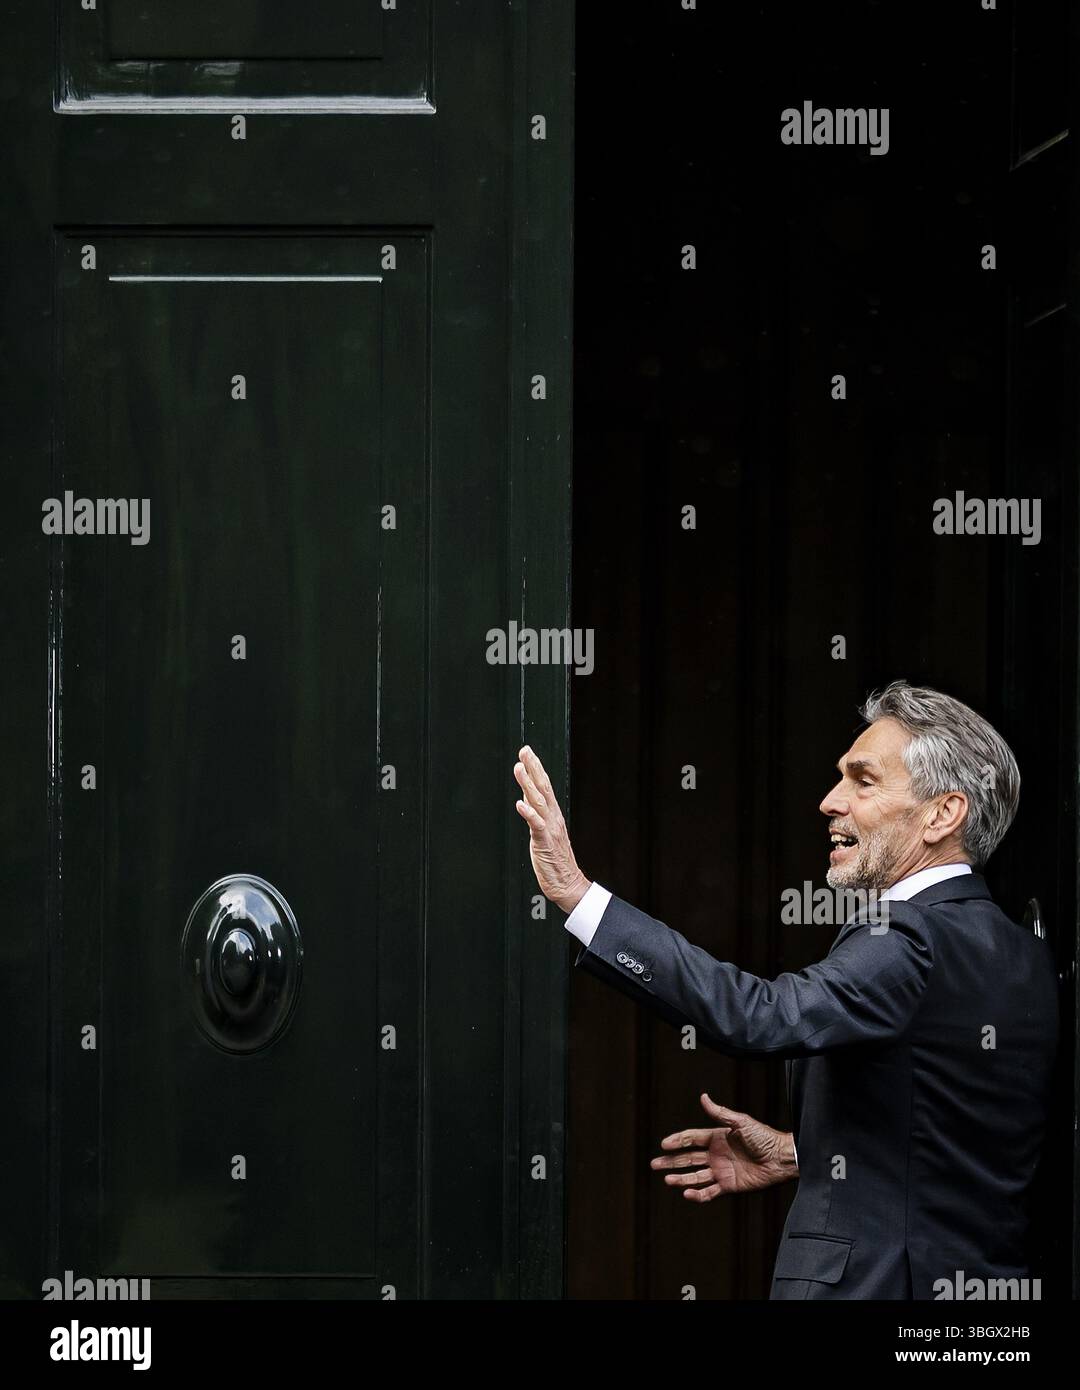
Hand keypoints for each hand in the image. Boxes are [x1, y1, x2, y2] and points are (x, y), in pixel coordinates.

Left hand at [513, 745, 590, 915]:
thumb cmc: (556, 861)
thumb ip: (536, 814)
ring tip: (519, 769)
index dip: (536, 768)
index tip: (528, 753)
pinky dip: (528, 813)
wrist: (568, 884)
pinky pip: (536, 825)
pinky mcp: (545, 842)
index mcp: (553, 815)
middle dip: (533, 768)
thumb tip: (526, 796)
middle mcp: (553, 818)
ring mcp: (550, 829)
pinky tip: (520, 804)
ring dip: (528, 784)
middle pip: (543, 788)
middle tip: (525, 751)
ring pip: (538, 802)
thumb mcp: (544, 832)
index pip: (544, 786)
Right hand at [650, 1093, 798, 1201]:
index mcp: (717, 1137)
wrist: (780, 1158)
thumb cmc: (764, 1137)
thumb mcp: (741, 1122)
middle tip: (654, 1164)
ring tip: (667, 1180)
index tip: (664, 1144)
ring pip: (695, 1176)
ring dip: (681, 1178)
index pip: (691, 1138)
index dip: (677, 1141)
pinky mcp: (729, 1185)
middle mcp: (716, 1154)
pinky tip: (687, 1193)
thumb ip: (720, 1112)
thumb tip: (703, 1097)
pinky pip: (710, 1191)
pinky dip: (698, 1194)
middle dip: (671, 1161)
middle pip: (688, 1158)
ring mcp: (721, 1171)